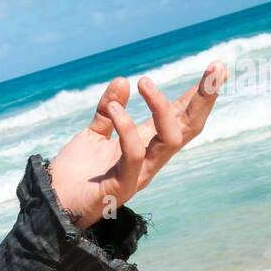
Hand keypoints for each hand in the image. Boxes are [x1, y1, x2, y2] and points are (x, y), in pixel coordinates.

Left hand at [48, 61, 225, 229]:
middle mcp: (151, 159)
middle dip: (204, 98)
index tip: (215, 69)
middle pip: (189, 128)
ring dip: (163, 108)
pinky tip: (114, 109)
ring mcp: (140, 173)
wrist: (54, 203)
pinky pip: (135, 154)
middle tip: (216, 68)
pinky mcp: (123, 185)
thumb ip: (108, 110)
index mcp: (147, 145)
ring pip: (171, 140)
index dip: (198, 95)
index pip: (180, 117)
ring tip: (145, 82)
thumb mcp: (94, 134)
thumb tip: (123, 81)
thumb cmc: (76, 174)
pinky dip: (126, 129)